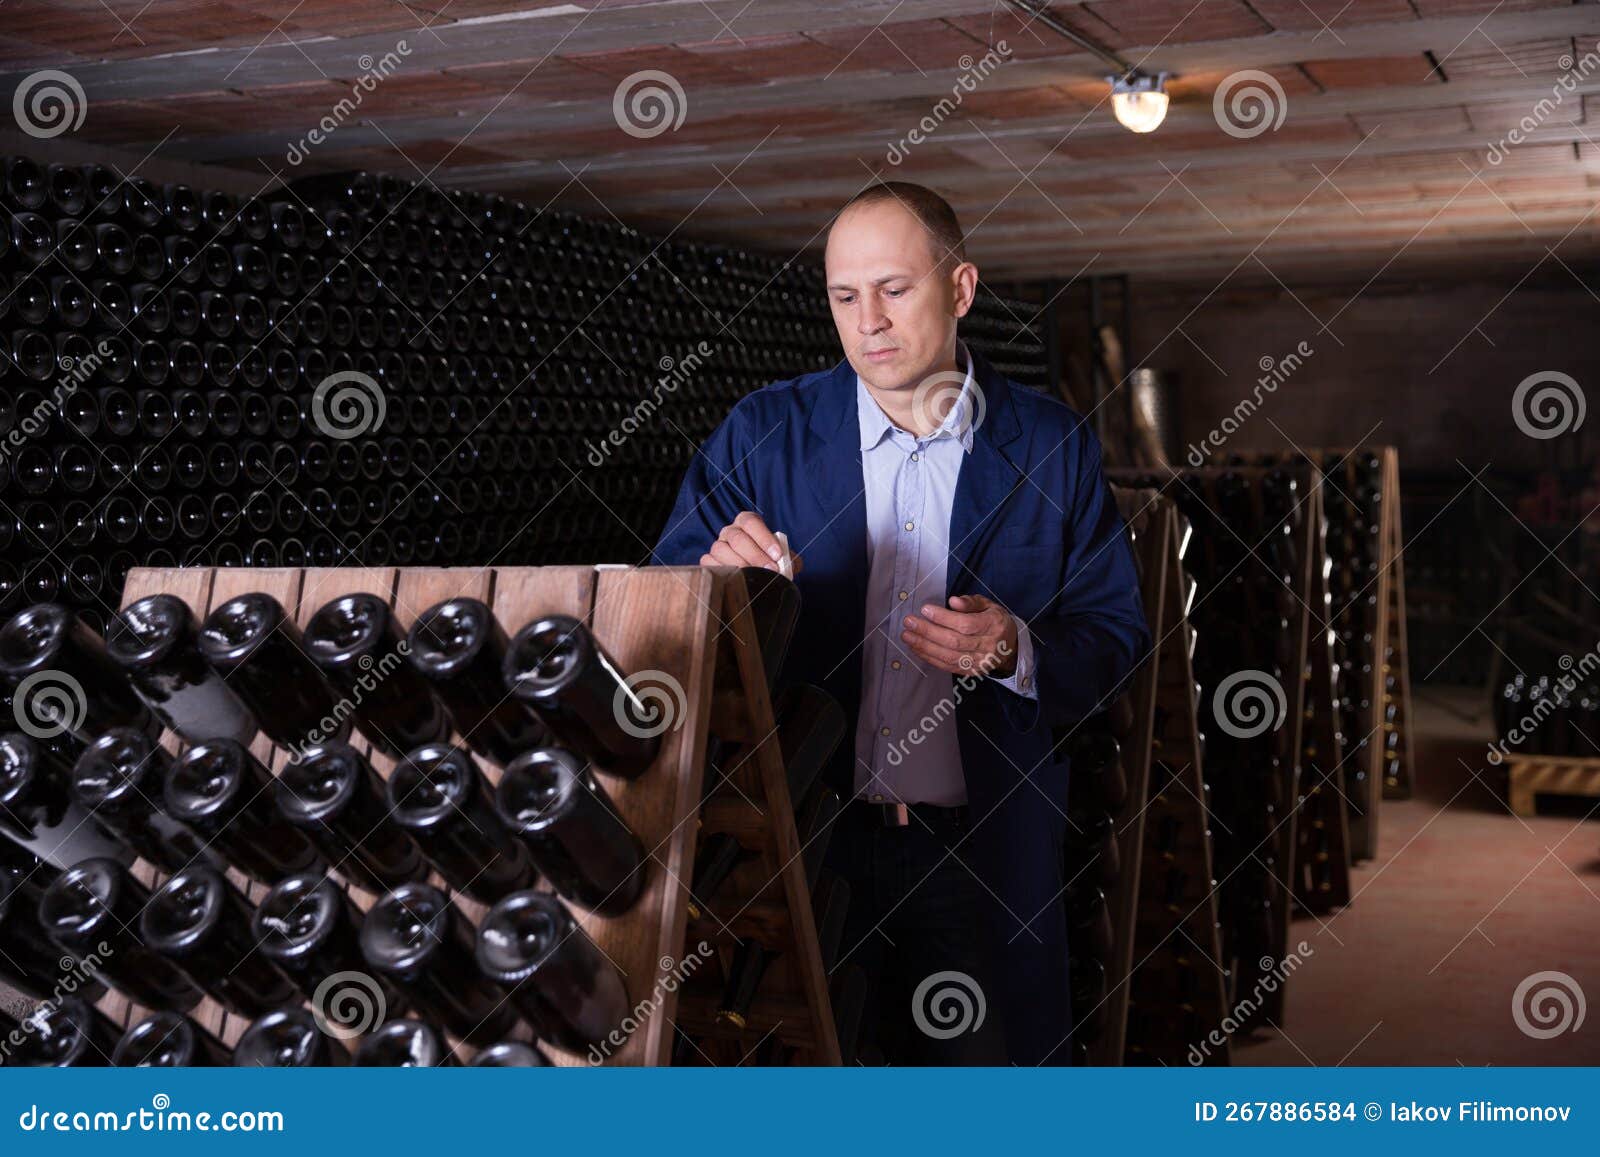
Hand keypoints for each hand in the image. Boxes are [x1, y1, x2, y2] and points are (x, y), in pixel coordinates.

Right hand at [698, 510, 804, 573]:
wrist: (755, 571)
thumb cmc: (769, 560)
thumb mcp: (782, 557)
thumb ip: (789, 558)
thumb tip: (790, 565)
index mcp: (746, 522)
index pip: (752, 523)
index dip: (764, 538)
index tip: (778, 555)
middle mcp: (730, 531)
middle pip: (738, 539)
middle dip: (756, 556)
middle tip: (771, 570)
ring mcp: (717, 545)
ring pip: (722, 551)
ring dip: (740, 566)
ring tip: (755, 578)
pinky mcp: (708, 560)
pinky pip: (710, 564)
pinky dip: (723, 572)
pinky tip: (736, 580)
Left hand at [901, 594, 1017, 676]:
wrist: (1010, 648)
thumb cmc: (995, 622)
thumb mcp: (989, 605)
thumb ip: (971, 602)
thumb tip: (953, 601)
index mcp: (993, 626)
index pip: (965, 624)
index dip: (943, 618)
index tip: (925, 609)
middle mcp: (987, 646)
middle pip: (954, 641)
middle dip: (928, 632)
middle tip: (909, 622)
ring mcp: (979, 662)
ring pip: (948, 656)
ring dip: (924, 646)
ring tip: (907, 636)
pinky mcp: (970, 672)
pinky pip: (947, 666)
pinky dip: (929, 657)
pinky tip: (916, 648)